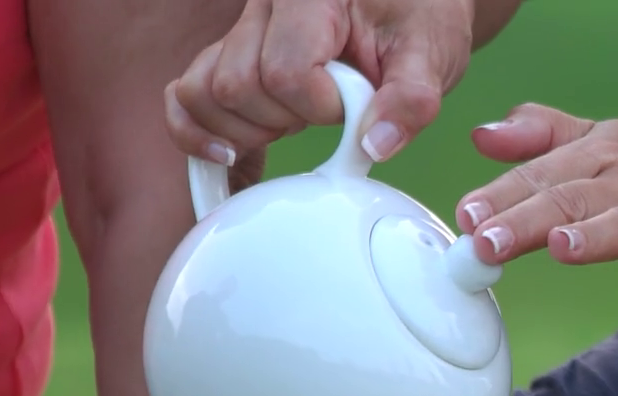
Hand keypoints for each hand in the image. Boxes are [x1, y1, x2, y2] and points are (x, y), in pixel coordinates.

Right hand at [166, 0, 474, 166]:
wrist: (411, 2)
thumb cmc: (420, 18)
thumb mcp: (431, 54)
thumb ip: (411, 99)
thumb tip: (376, 147)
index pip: (285, 73)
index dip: (321, 108)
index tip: (355, 106)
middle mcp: (261, 7)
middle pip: (236, 87)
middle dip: (284, 121)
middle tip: (329, 116)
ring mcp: (240, 30)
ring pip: (202, 94)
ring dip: (245, 130)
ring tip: (294, 125)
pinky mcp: (233, 54)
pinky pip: (186, 95)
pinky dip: (199, 132)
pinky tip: (233, 157)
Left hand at [455, 105, 617, 309]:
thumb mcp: (607, 145)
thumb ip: (543, 139)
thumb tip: (481, 136)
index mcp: (605, 154)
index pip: (543, 173)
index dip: (502, 195)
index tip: (465, 217)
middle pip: (573, 198)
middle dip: (527, 220)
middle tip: (485, 243)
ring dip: (597, 236)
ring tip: (563, 247)